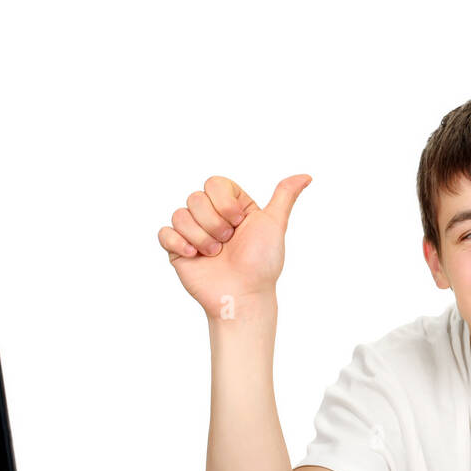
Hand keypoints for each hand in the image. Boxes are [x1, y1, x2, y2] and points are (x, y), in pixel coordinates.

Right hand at [157, 174, 311, 319]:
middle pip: (195, 198)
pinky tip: (195, 256)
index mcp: (232, 206)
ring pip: (180, 215)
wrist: (242, 295)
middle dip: (214, 224)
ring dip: (201, 237)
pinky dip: (179, 243)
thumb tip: (306, 176)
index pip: (214, 183)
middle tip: (227, 242)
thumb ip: (285, 196)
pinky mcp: (178, 249)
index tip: (239, 223)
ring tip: (214, 254)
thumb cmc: (261, 263)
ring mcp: (193, 232)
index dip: (224, 204)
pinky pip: (164, 232)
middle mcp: (211, 216)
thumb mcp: (274, 224)